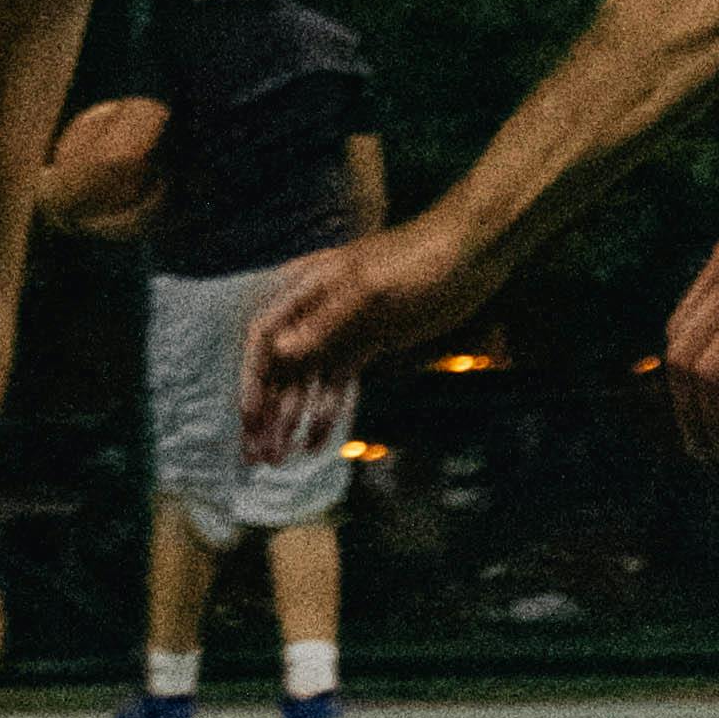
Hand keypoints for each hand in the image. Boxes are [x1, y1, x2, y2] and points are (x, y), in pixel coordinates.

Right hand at [241, 216, 481, 459]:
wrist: (467, 257)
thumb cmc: (415, 263)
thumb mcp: (369, 292)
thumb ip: (324, 323)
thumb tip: (279, 351)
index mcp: (307, 286)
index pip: (263, 337)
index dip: (253, 381)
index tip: (251, 422)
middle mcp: (315, 309)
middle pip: (279, 365)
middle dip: (266, 412)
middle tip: (258, 457)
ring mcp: (341, 329)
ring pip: (304, 380)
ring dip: (290, 418)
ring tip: (279, 460)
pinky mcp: (366, 343)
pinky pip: (335, 384)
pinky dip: (324, 413)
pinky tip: (315, 444)